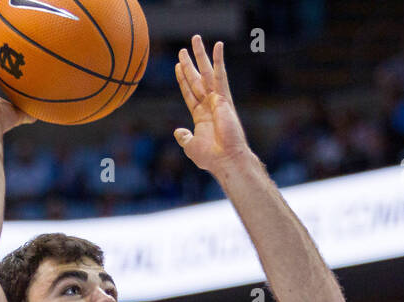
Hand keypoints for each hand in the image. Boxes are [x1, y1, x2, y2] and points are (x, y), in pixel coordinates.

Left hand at [174, 36, 251, 174]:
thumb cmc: (211, 158)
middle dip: (189, 65)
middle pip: (196, 80)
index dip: (183, 80)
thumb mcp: (191, 147)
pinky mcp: (223, 98)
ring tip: (195, 39)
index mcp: (201, 116)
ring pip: (206, 73)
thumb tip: (178, 131)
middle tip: (182, 50)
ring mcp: (216, 100)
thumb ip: (184, 138)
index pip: (189, 93)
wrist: (226, 159)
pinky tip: (217, 45)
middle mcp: (209, 105)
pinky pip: (220, 75)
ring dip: (200, 56)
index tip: (178, 66)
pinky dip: (219, 60)